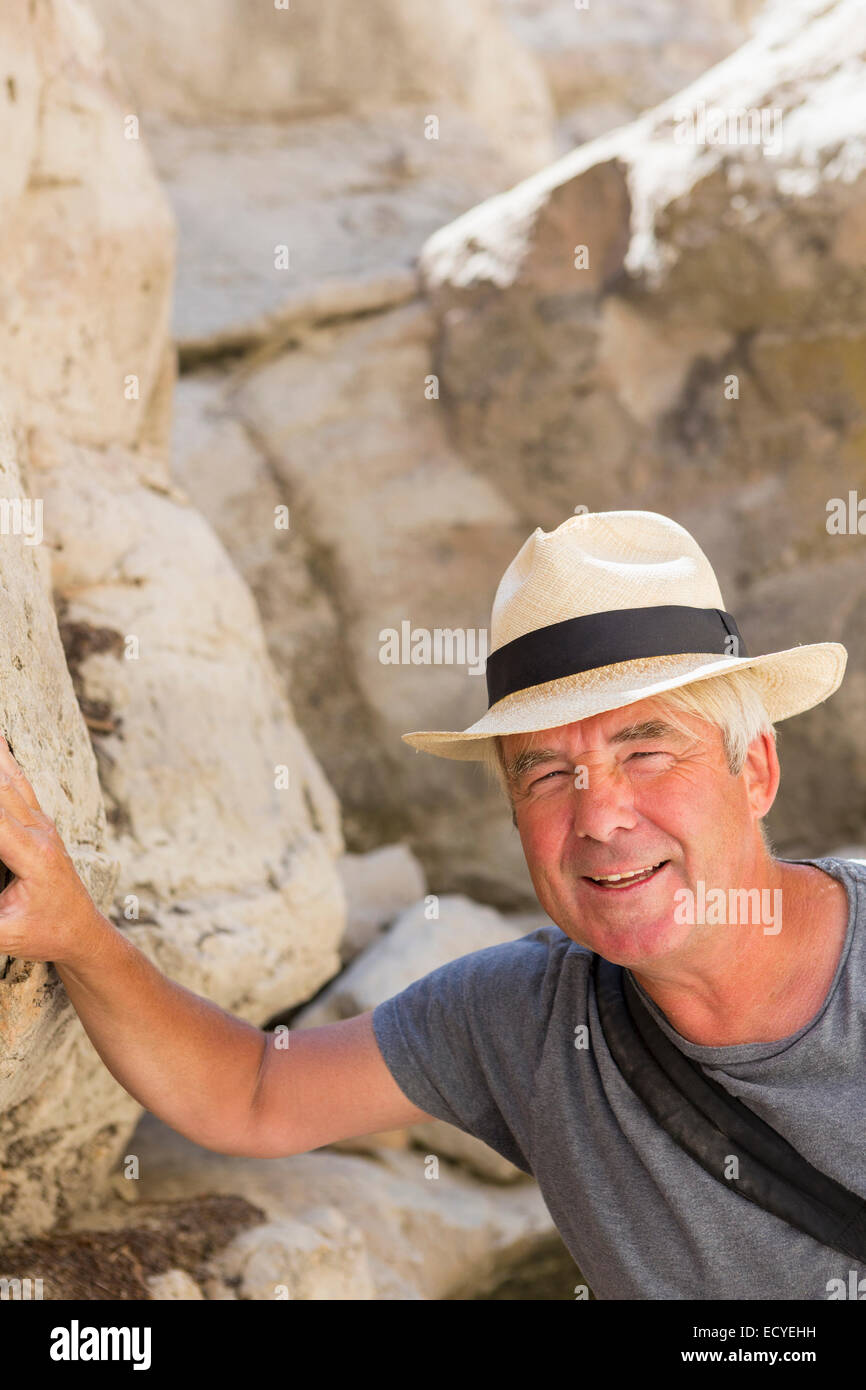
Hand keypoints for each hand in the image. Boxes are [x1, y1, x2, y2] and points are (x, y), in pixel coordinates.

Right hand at [0, 735, 103, 967]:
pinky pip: (19, 785)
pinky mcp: (41, 824)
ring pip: (12, 780)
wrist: (83, 932)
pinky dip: (5, 762)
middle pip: (1, 789)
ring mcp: (42, 824)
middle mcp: (40, 831)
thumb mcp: (6, 935)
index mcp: (32, 853)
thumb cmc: (47, 933)